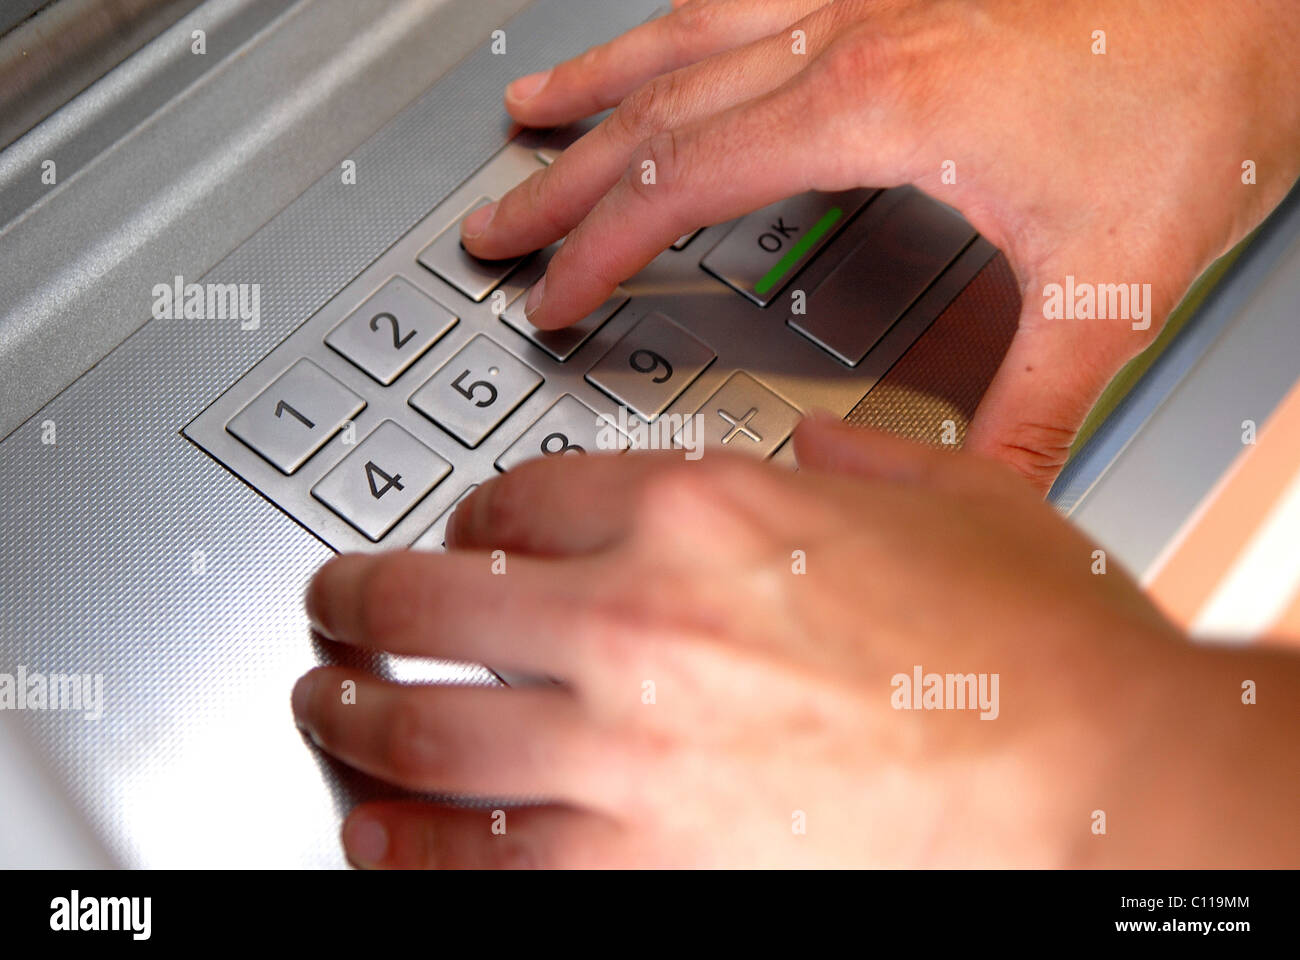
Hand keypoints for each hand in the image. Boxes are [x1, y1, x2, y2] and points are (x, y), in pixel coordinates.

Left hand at [292, 420, 1299, 866]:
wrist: (1101, 780)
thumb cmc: (1038, 648)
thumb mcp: (944, 492)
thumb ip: (845, 455)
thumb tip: (799, 452)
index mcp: (708, 509)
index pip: (525, 496)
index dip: (480, 514)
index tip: (471, 535)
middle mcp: (644, 620)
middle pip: (433, 601)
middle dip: (362, 601)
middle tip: (336, 605)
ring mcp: (630, 752)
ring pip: (424, 731)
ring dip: (353, 716)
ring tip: (328, 706)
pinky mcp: (644, 868)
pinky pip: (479, 857)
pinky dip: (408, 843)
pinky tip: (379, 830)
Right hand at [460, 0, 1299, 489]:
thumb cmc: (1197, 100)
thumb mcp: (1113, 282)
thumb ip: (1033, 410)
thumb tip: (982, 508)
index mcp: (881, 106)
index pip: (688, 178)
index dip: (602, 243)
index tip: (548, 290)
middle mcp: (855, 33)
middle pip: (661, 105)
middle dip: (563, 174)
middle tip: (492, 218)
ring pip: (689, 31)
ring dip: (600, 80)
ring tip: (529, 111)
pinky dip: (676, 29)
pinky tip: (658, 42)